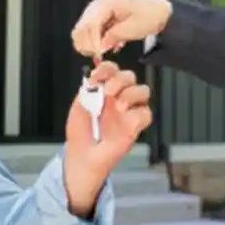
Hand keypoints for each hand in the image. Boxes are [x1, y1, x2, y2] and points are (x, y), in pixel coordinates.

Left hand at [60, 61, 152, 215]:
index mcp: (104, 88)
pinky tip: (125, 117)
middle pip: (129, 76)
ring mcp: (129, 110)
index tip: (96, 77)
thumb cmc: (80, 132)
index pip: (111, 69)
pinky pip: (145, 113)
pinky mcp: (136, 126)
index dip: (106, 69)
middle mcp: (118, 96)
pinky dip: (137, 113)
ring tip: (118, 106)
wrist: (83, 156)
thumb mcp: (79, 107)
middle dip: (119, 79)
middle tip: (107, 91)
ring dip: (131, 94)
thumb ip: (87, 90)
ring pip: (143, 91)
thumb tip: (95, 79)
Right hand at [71, 0, 172, 56]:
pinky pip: (90, 32)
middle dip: (87, 44)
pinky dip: (95, 41)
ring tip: (102, 52)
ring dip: (89, 44)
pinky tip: (107, 45)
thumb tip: (100, 46)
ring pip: (82, 30)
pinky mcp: (101, 18)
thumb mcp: (133, 28)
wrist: (159, 13)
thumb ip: (113, 36)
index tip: (99, 53)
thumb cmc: (150, 16)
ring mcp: (98, 11)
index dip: (92, 41)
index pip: (89, 24)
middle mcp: (99, 4)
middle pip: (81, 27)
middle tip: (98, 56)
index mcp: (106, 2)